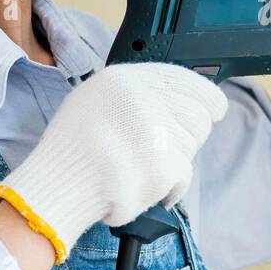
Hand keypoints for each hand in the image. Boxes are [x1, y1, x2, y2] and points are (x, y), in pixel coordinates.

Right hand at [0, 63, 228, 262]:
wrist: (55, 188)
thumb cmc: (74, 148)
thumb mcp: (98, 98)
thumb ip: (141, 92)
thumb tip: (189, 98)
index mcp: (126, 79)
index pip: (189, 82)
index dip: (207, 99)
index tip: (215, 109)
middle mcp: (143, 100)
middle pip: (198, 117)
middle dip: (186, 136)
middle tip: (155, 151)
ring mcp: (155, 135)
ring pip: (191, 149)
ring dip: (172, 164)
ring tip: (136, 168)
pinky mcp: (161, 170)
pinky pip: (182, 180)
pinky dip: (166, 190)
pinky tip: (138, 186)